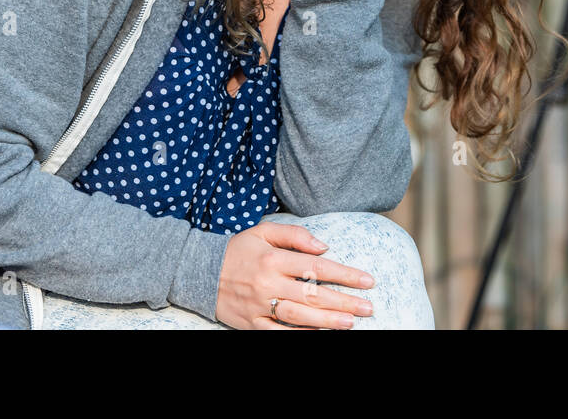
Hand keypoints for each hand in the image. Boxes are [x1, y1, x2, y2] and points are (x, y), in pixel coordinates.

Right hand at [214, 222, 375, 328]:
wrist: (198, 271)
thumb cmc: (238, 249)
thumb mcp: (264, 231)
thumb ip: (295, 235)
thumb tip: (324, 246)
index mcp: (274, 259)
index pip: (317, 267)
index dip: (344, 274)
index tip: (367, 280)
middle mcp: (268, 283)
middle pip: (312, 294)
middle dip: (343, 301)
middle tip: (368, 307)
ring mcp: (259, 305)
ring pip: (298, 316)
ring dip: (327, 321)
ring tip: (351, 323)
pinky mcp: (250, 323)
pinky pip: (277, 333)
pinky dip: (299, 335)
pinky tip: (319, 335)